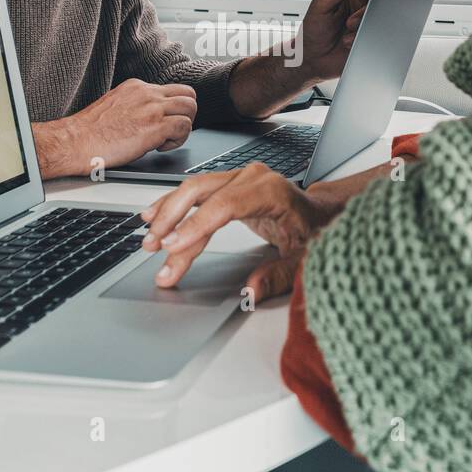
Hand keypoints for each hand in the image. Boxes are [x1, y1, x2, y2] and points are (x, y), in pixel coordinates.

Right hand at [35, 79, 196, 176]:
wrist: (74, 142)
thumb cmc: (88, 132)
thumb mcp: (114, 106)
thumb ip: (134, 105)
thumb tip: (147, 116)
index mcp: (136, 87)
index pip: (171, 90)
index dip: (172, 108)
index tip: (163, 122)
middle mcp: (147, 93)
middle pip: (188, 94)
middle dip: (185, 114)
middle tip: (171, 131)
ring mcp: (152, 108)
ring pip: (190, 108)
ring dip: (183, 127)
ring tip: (165, 140)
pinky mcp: (155, 126)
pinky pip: (184, 127)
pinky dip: (177, 140)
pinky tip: (159, 147)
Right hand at [139, 162, 334, 293]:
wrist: (323, 211)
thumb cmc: (317, 230)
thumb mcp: (305, 257)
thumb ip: (278, 276)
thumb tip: (250, 293)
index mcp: (270, 190)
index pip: (223, 205)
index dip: (195, 226)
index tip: (172, 246)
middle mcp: (251, 178)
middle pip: (200, 193)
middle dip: (172, 222)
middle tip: (153, 249)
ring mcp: (239, 178)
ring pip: (193, 190)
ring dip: (168, 214)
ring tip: (148, 239)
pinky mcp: (230, 185)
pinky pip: (197, 192)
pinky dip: (174, 205)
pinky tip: (155, 215)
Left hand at [297, 0, 375, 81]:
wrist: (311, 60)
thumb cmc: (312, 31)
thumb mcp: (321, 4)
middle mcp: (360, 9)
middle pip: (379, 1)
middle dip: (365, 12)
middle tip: (350, 22)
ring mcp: (366, 25)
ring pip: (379, 19)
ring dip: (363, 27)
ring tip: (346, 34)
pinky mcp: (369, 41)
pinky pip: (378, 36)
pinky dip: (363, 39)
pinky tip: (349, 43)